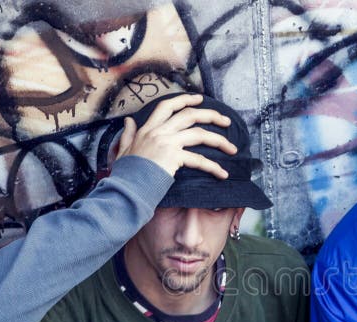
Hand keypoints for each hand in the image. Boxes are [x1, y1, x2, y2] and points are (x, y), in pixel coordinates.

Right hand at [115, 93, 237, 178]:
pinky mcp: (173, 157)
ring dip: (220, 140)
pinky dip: (213, 167)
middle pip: (190, 115)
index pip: (167, 106)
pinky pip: (199, 160)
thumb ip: (128, 134)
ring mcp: (166, 142)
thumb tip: (129, 120)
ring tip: (232, 149)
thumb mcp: (123, 149)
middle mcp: (158, 132)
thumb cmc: (126, 172)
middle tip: (226, 121)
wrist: (125, 186)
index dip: (185, 100)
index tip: (199, 99)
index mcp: (147, 129)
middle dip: (211, 115)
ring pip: (200, 134)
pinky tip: (222, 174)